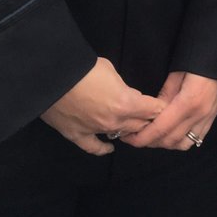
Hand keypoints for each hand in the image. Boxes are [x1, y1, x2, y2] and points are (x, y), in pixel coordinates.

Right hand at [40, 57, 164, 155]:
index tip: (164, 107)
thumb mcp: (110, 70)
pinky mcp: (77, 136)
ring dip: (128, 130)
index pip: (153, 110)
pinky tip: (110, 147)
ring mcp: (96, 131)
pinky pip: (94, 148)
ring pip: (120, 136)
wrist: (53, 77)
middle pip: (139, 125)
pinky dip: (103, 149)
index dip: (160, 107)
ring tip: (133, 126)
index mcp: (126, 103)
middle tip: (150, 116)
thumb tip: (128, 95)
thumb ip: (123, 86)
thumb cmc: (84, 68)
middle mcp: (114, 121)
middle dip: (147, 120)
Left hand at [125, 71, 216, 151]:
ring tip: (152, 136)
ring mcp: (208, 118)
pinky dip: (181, 141)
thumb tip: (152, 110)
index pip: (161, 128)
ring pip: (183, 144)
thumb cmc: (201, 57)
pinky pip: (196, 139)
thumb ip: (166, 93)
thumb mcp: (178, 71)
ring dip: (165, 144)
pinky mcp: (213, 118)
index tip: (129, 138)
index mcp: (189, 102)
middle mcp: (199, 115)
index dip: (143, 137)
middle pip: (170, 140)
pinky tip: (171, 133)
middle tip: (135, 137)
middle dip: (150, 142)